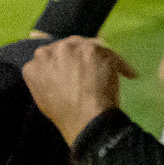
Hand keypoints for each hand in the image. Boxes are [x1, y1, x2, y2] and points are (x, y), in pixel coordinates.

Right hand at [22, 36, 136, 144]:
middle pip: (67, 46)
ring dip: (97, 57)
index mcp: (34, 65)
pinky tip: (129, 74)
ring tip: (106, 72)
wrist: (85, 119)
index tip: (75, 71)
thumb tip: (51, 71)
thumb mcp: (42, 97)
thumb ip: (43, 78)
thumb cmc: (65, 115)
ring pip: (87, 45)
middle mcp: (50, 51)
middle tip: (91, 71)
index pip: (50, 56)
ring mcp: (71, 48)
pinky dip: (120, 63)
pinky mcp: (92, 48)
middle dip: (79, 56)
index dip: (65, 63)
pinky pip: (109, 52)